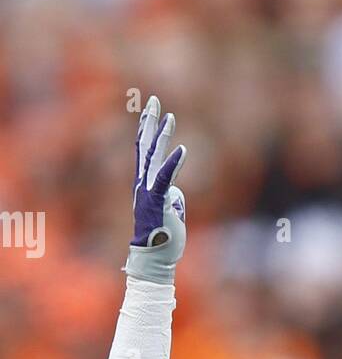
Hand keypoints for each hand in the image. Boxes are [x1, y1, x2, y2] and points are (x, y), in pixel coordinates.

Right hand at [125, 94, 186, 282]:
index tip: (154, 111)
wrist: (155, 258)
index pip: (145, 151)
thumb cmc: (164, 237)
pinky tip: (182, 150)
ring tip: (170, 117)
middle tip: (154, 101)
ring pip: (153, 158)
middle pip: (145, 146)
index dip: (149, 129)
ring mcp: (149, 192)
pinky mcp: (158, 201)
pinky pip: (166, 178)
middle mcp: (143, 184)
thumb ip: (171, 194)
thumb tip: (176, 190)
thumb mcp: (171, 209)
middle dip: (150, 122)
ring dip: (162, 136)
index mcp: (145, 184)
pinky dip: (173, 164)